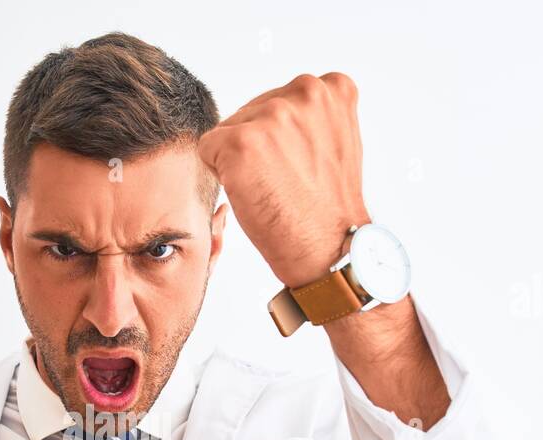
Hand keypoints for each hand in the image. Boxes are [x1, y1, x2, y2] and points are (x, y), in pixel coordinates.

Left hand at [197, 72, 368, 288]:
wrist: (328, 248)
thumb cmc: (327, 205)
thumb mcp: (335, 140)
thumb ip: (309, 116)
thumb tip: (271, 109)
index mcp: (332, 87)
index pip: (280, 101)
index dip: (281, 139)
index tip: (302, 166)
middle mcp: (305, 90)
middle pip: (251, 112)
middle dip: (259, 147)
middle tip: (286, 181)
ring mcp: (273, 115)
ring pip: (229, 131)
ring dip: (240, 161)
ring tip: (272, 187)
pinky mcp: (241, 141)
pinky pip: (207, 148)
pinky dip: (220, 173)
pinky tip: (252, 192)